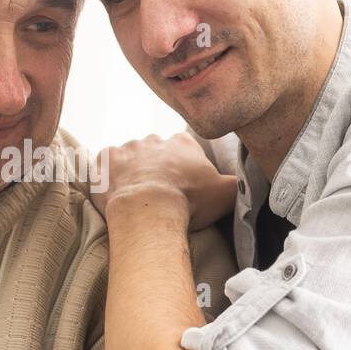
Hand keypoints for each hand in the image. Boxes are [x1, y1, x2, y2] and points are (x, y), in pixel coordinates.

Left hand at [92, 132, 236, 229]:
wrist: (150, 210)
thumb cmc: (190, 202)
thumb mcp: (226, 193)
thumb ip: (236, 184)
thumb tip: (245, 184)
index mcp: (182, 143)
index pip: (183, 149)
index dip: (182, 169)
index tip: (181, 187)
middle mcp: (154, 140)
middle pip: (155, 152)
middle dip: (156, 169)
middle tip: (159, 194)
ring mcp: (127, 148)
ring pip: (130, 158)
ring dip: (132, 172)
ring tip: (136, 196)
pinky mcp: (105, 160)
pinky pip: (105, 165)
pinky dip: (108, 176)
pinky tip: (114, 192)